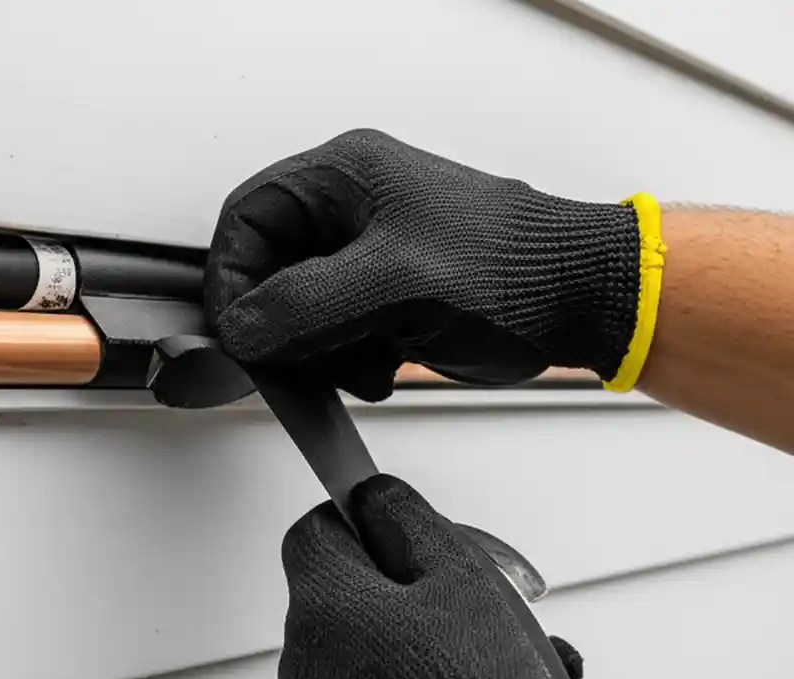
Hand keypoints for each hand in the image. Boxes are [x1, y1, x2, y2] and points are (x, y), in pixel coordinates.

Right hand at [205, 129, 644, 399]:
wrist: (580, 301)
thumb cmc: (514, 266)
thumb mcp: (396, 281)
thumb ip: (307, 303)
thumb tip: (243, 327)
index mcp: (345, 176)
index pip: (247, 218)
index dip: (232, 276)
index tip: (239, 328)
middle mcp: (350, 209)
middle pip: (268, 268)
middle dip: (279, 321)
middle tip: (294, 355)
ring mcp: (368, 255)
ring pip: (296, 307)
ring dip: (313, 349)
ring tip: (353, 364)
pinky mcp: (384, 297)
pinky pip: (332, 331)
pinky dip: (343, 360)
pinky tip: (377, 367)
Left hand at [280, 474, 581, 678]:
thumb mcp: (462, 584)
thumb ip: (412, 525)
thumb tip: (377, 498)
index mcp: (322, 605)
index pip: (320, 528)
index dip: (371, 517)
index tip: (415, 523)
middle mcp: (310, 661)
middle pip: (362, 587)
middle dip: (435, 583)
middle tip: (499, 596)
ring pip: (393, 643)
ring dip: (458, 636)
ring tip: (532, 655)